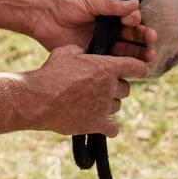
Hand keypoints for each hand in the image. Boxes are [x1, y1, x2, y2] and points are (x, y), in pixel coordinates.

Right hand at [21, 45, 148, 136]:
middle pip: (126, 89)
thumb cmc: (50, 73)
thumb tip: (84, 51)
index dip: (139, 69)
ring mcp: (104, 106)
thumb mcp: (65, 52)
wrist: (39, 99)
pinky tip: (102, 124)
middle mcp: (109, 87)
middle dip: (116, 88)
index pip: (137, 67)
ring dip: (109, 105)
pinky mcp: (96, 124)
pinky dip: (109, 127)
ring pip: (117, 106)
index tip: (138, 71)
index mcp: (106, 67)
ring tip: (93, 104)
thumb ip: (80, 50)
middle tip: (102, 88)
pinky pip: (113, 128)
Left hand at [29, 0, 157, 63]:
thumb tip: (136, 3)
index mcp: (108, 13)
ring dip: (136, 54)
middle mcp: (107, 29)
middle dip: (143, 40)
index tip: (134, 21)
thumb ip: (112, 5)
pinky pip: (107, 62)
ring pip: (122, 51)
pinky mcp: (89, 56)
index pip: (129, 19)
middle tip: (152, 44)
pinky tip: (128, 68)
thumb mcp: (90, 1)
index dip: (135, 22)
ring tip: (149, 58)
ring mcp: (99, 43)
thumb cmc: (64, 2)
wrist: (40, 15)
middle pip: (130, 37)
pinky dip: (118, 65)